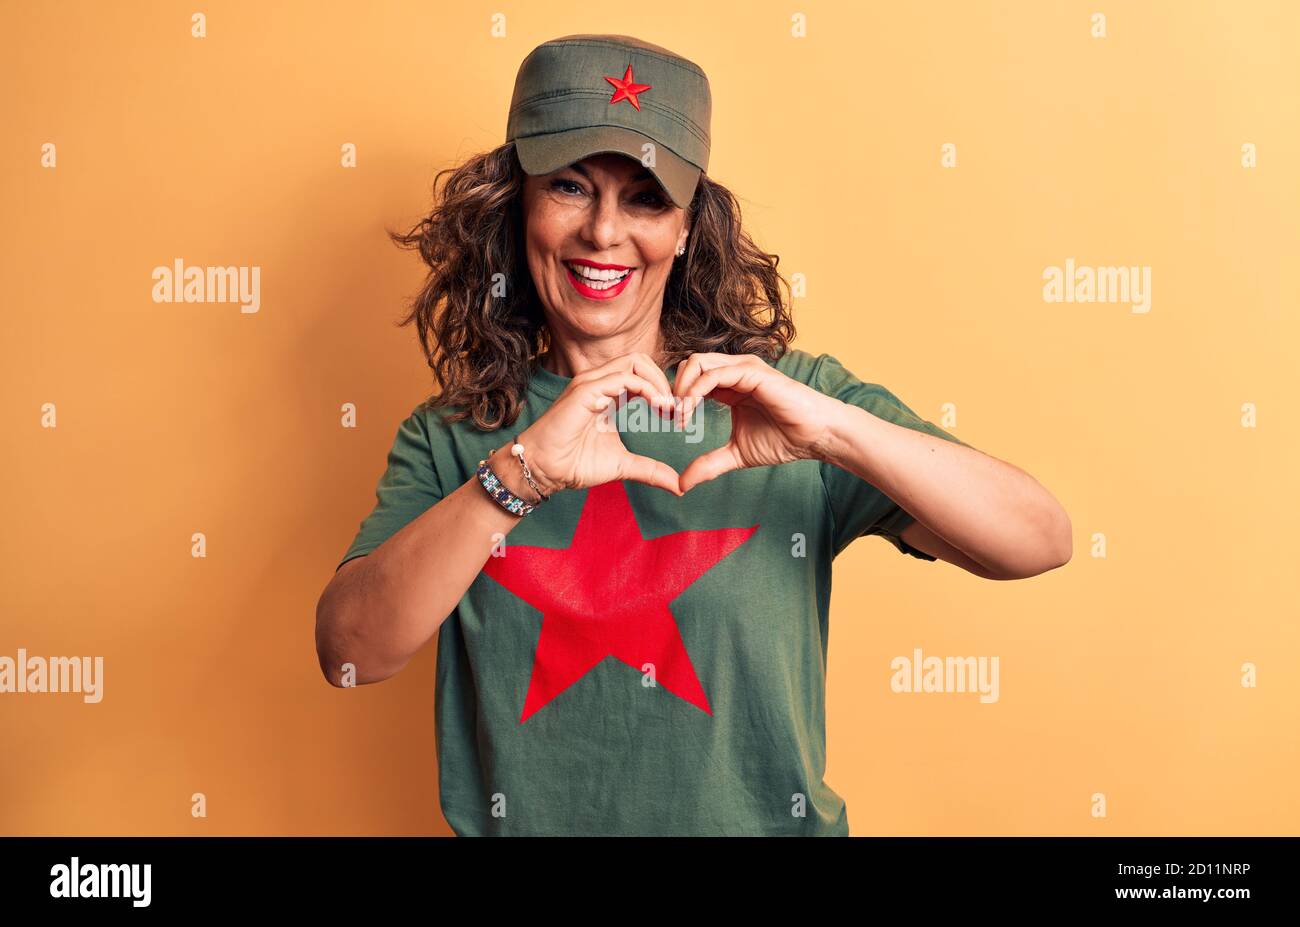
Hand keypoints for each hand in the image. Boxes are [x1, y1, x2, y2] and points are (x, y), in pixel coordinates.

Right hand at [515, 352, 682, 496]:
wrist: (544, 470)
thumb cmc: (575, 464)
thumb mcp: (623, 465)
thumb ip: (650, 470)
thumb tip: (678, 486)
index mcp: (608, 394)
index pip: (642, 374)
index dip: (664, 391)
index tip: (677, 417)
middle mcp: (600, 383)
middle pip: (642, 360)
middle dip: (664, 382)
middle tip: (676, 410)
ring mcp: (592, 383)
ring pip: (635, 362)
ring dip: (659, 383)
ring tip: (669, 408)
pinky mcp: (586, 390)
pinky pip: (624, 378)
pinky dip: (647, 389)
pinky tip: (657, 408)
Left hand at [673, 352, 841, 491]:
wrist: (815, 437)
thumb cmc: (784, 440)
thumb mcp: (736, 454)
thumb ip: (708, 464)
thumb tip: (681, 484)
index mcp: (728, 386)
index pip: (691, 379)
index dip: (674, 397)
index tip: (668, 422)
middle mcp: (733, 371)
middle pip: (687, 365)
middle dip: (672, 389)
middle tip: (669, 417)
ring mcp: (743, 369)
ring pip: (696, 363)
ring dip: (681, 389)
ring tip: (678, 416)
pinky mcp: (752, 372)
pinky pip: (714, 374)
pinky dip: (695, 390)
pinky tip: (690, 410)